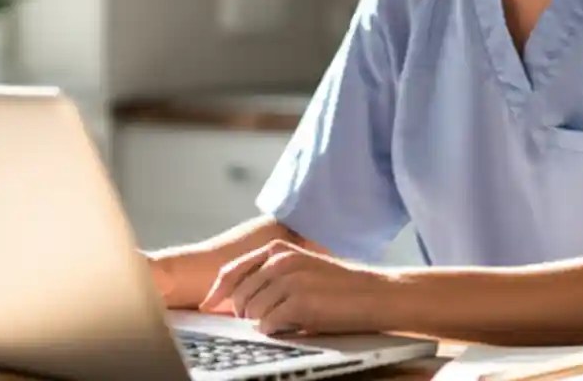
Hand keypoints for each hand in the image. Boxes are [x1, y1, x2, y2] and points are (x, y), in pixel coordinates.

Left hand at [198, 240, 395, 334]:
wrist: (375, 293)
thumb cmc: (339, 286)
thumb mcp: (302, 269)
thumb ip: (272, 276)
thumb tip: (238, 301)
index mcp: (277, 250)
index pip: (232, 271)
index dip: (217, 293)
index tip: (207, 306)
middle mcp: (279, 262)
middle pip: (239, 298)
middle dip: (246, 315)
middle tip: (267, 322)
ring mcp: (288, 281)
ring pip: (252, 314)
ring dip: (265, 324)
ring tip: (290, 321)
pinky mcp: (298, 303)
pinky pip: (268, 326)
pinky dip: (277, 331)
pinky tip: (295, 326)